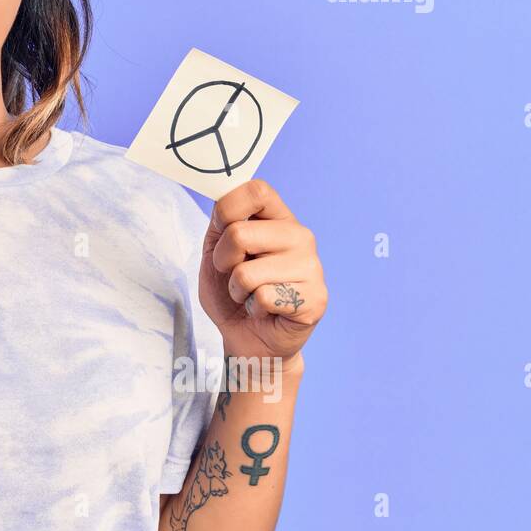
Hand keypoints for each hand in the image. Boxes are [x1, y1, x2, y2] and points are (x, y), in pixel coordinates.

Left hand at [197, 179, 326, 363]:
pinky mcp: (315, 298)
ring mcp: (311, 267)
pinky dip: (253, 309)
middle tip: (234, 275)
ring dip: (237, 290)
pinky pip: (262, 297)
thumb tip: (222, 196)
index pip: (257, 190)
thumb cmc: (232, 295)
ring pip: (247, 272)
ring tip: (251, 295)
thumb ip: (220, 223)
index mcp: (278, 219)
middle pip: (240, 233)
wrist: (248, 340)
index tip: (220, 229)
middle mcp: (300, 237)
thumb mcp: (215, 253)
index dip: (228, 208)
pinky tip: (266, 311)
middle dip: (222, 261)